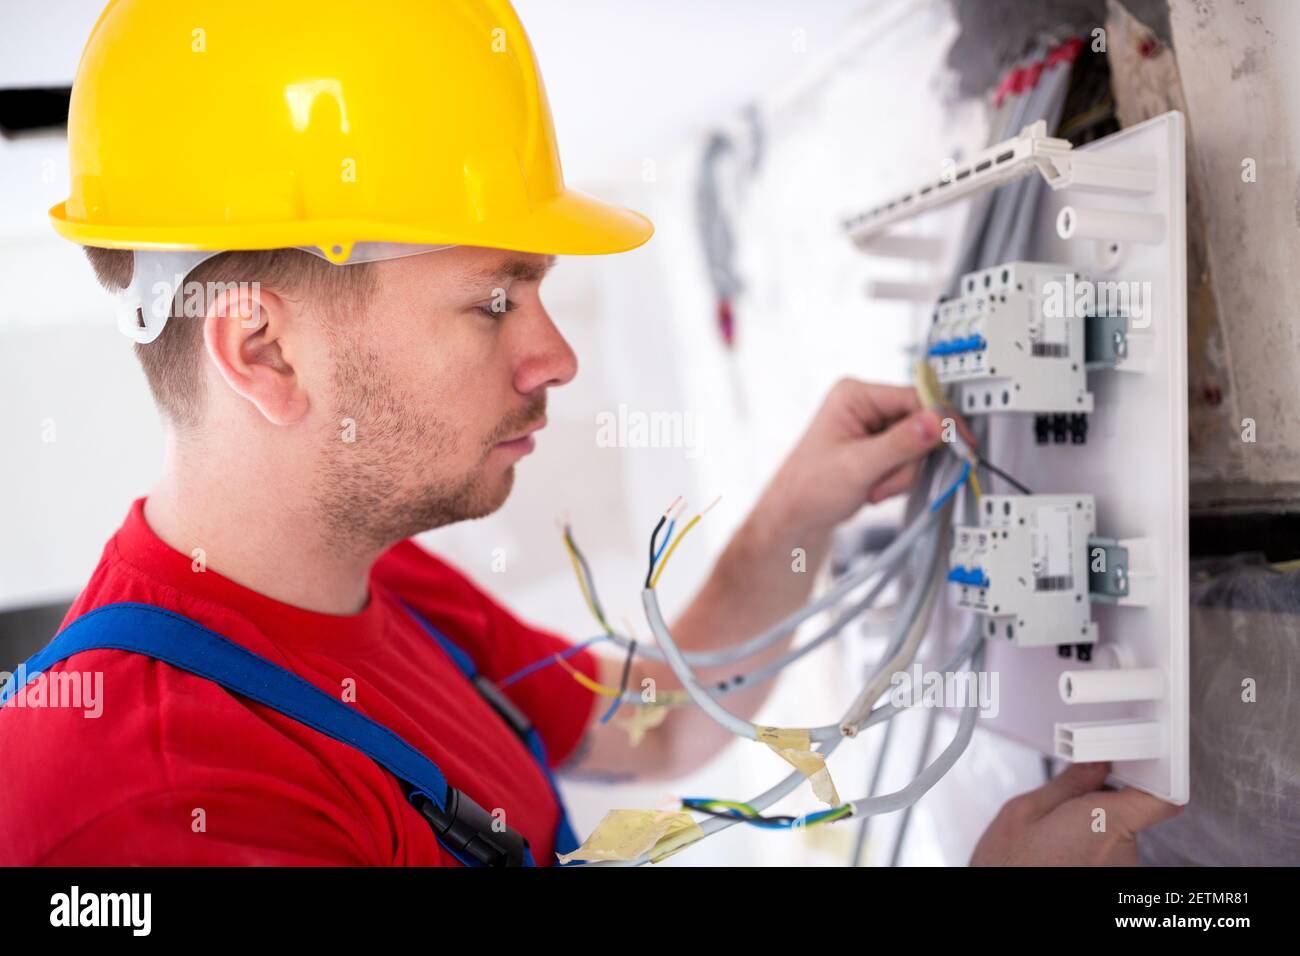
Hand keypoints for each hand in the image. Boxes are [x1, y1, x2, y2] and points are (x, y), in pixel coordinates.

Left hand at [754, 378, 942, 542]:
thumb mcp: (858, 466)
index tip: (960, 441)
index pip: (914, 398)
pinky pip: (908, 461)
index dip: (939, 422)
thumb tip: (935, 423)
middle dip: (907, 462)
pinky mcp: (878, 448)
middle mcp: (864, 406)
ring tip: (873, 488)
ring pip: (917, 447)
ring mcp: (872, 428)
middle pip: (919, 425)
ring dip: (900, 476)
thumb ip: (900, 444)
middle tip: (883, 480)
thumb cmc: (807, 490)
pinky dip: (897, 480)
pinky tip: (874, 489)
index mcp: (854, 395)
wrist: (794, 520)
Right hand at [971, 762, 1183, 865]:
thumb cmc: (1008, 867)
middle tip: (1068, 799)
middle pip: (1131, 808)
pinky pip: (1109, 853)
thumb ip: (1067, 783)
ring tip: (1055, 832)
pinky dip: (1089, 846)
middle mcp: (1123, 853)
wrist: (1003, 909)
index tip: (1140, 757)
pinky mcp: (1114, 883)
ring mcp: (1121, 871)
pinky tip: (1061, 850)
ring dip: (1093, 825)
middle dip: (1102, 799)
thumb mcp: (1022, 811)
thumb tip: (1093, 762)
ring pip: (1118, 831)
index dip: (1156, 772)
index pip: (1163, 796)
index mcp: (1105, 825)